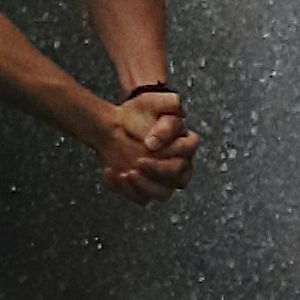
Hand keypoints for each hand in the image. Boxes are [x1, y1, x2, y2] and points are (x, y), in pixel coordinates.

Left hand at [96, 77, 196, 202]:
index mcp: (185, 143)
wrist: (120, 122)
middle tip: (137, 162)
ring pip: (162, 194)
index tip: (148, 143)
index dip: (170, 148)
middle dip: (157, 170)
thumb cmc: (142, 111)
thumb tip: (155, 140)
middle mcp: (179, 165)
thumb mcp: (155, 101)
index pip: (187, 149)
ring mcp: (163, 180)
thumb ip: (168, 105)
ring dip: (143, 186)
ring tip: (125, 173)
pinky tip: (111, 172)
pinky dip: (126, 190)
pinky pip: (140, 198)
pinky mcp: (145, 189)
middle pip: (177, 176)